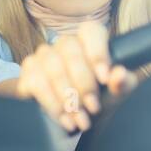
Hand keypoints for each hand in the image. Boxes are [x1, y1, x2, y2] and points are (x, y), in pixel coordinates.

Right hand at [16, 22, 138, 132]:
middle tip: (93, 107)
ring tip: (80, 118)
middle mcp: (64, 44)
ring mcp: (43, 57)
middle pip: (71, 52)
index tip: (105, 78)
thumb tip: (119, 74)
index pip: (91, 31)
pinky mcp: (27, 74)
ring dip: (68, 98)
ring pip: (53, 68)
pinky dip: (52, 104)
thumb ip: (123, 83)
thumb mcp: (116, 94)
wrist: (73, 119)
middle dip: (84, 84)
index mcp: (88, 41)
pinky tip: (64, 118)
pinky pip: (36, 83)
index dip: (97, 52)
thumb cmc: (96, 99)